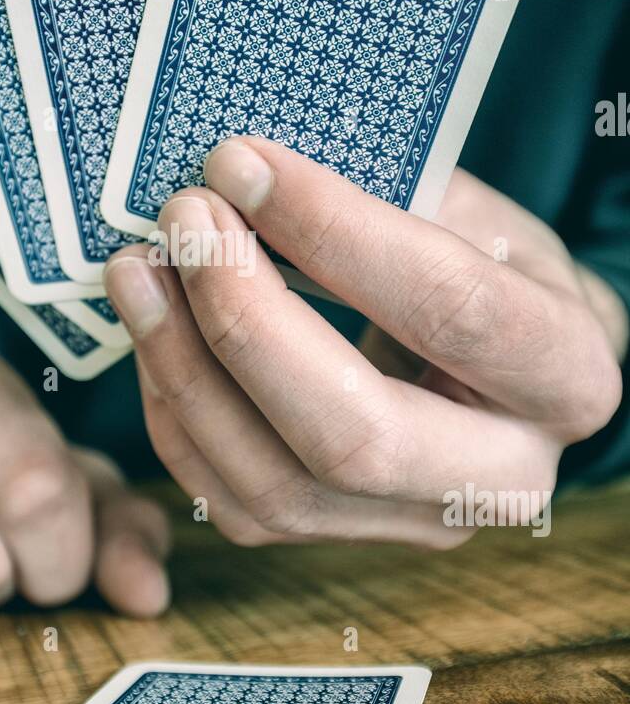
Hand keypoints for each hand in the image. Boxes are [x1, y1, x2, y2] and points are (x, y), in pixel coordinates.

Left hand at [105, 138, 624, 549]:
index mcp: (565, 376)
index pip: (451, 307)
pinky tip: (153, 333)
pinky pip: (232, 502)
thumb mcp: (474, 214)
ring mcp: (417, 523)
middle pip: (353, 437)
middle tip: (183, 224)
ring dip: (185, 370)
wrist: (512, 368)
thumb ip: (387, 195)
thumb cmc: (493, 270)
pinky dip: (175, 414)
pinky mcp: (341, 538)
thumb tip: (243, 175)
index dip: (335, 234)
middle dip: (243, 324)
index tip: (241, 164)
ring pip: (276, 486)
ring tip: (139, 270)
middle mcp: (503, 477)